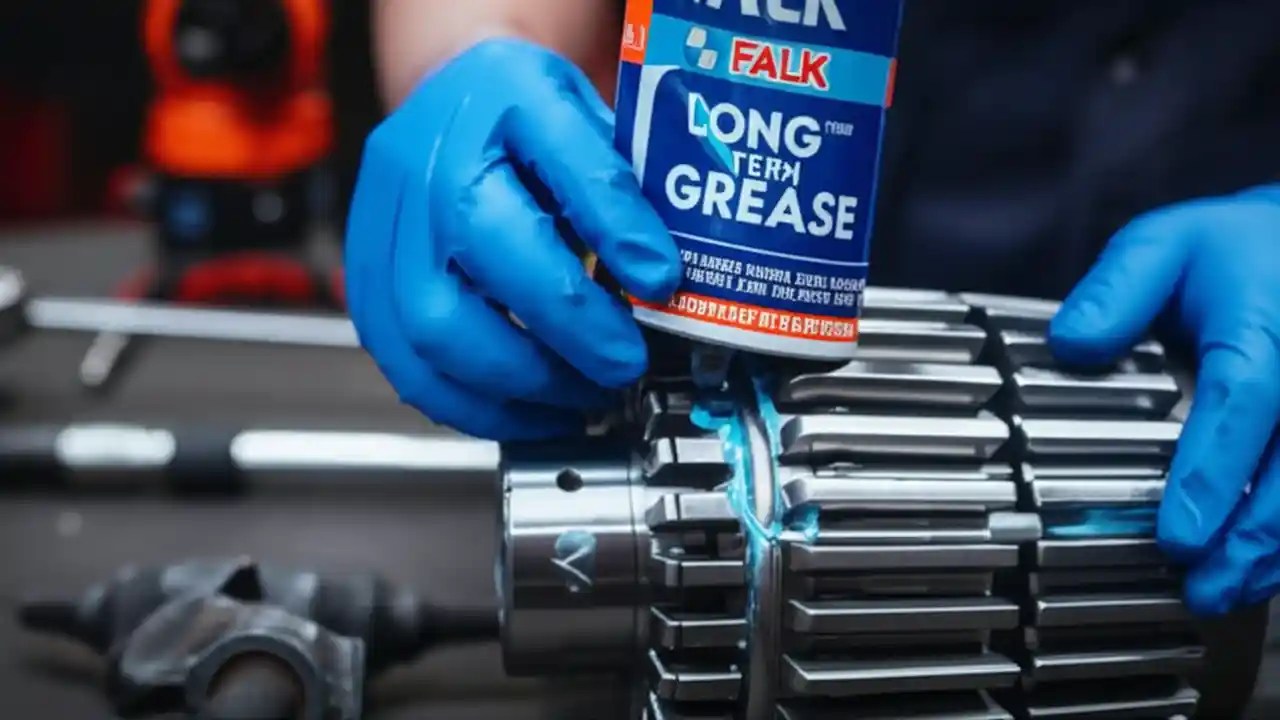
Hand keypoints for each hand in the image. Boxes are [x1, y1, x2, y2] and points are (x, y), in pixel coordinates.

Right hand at [346, 39, 679, 440]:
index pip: (562, 156)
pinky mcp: (366, 281)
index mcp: (500, 94)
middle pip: (481, 248)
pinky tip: (528, 411)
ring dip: (520, 383)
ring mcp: (385, 221)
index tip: (662, 283)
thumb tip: (660, 279)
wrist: (447, 113)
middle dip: (566, 330)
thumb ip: (625, 190)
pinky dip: (473, 406)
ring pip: (431, 324)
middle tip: (621, 367)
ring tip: (580, 397)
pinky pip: (404, 364)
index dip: (614, 227)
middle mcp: (429, 154)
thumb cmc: (526, 121)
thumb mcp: (593, 121)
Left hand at [1049, 184, 1279, 614]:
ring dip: (1273, 552)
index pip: (1244, 406)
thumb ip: (1116, 292)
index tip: (1180, 536)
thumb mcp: (1163, 244)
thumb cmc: (1226, 253)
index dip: (1213, 476)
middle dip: (1248, 540)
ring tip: (1222, 595)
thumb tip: (1070, 344)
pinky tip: (1256, 570)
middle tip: (1201, 589)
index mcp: (1265, 328)